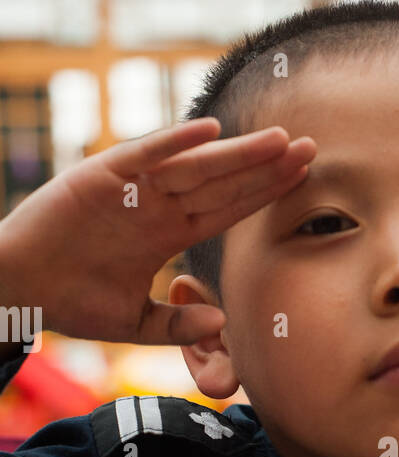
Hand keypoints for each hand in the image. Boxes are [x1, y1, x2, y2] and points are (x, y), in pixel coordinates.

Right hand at [0, 118, 314, 346]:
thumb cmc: (71, 302)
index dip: (264, 194)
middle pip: (223, 183)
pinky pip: (146, 155)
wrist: (17, 289)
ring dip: (236, 153)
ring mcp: (133, 189)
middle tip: (312, 149)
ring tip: (278, 140)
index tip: (304, 180)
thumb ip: (176, 326)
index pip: (227, 208)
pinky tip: (211, 130)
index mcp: (166, 233)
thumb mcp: (134, 323)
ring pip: (196, 166)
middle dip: (266, 167)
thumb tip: (222, 326)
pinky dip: (176, 142)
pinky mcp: (102, 176)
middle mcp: (157, 205)